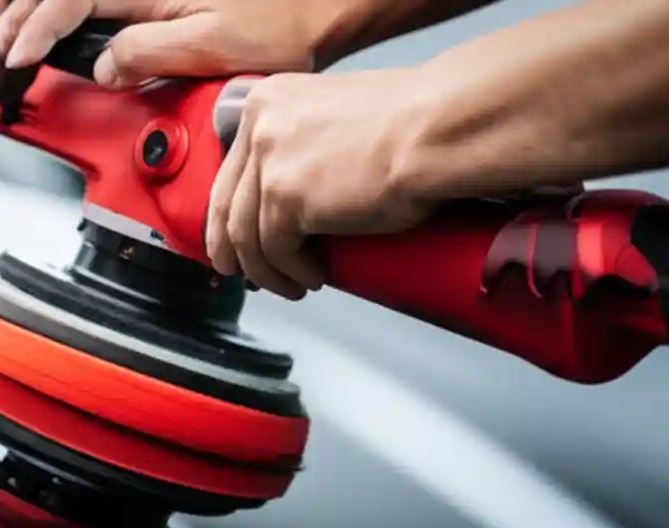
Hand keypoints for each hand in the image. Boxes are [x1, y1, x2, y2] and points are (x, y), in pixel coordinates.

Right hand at [0, 0, 363, 88]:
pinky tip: (41, 16)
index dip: (33, 31)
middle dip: (13, 17)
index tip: (15, 61)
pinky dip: (56, 4)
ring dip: (24, 5)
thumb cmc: (286, 18)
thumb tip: (103, 67)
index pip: (69, 1)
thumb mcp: (215, 45)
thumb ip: (148, 52)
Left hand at [206, 70, 433, 298]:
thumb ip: (309, 138)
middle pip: (228, 203)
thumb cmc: (415, 121)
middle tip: (241, 273)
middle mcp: (259, 127)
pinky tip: (311, 279)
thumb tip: (303, 183)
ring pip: (246, 236)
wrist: (440, 129)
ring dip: (266, 270)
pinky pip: (275, 252)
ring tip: (291, 286)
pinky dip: (290, 272)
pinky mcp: (285, 200)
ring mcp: (268, 163)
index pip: (234, 168)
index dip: (230, 211)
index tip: (235, 238)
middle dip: (230, 247)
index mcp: (268, 101)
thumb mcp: (339, 115)